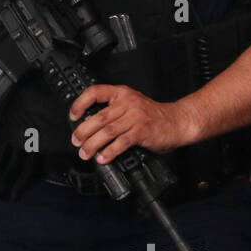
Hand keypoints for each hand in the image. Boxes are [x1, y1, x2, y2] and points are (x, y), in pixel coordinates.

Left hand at [68, 84, 198, 163]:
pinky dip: (110, 152)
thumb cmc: (154, 116)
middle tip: (76, 141)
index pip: (95, 92)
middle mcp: (127, 103)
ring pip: (107, 131)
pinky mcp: (142, 131)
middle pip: (98, 117)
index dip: (80, 103)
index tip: (72, 115)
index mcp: (122, 93)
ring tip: (85, 153)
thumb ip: (114, 111)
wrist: (178, 121)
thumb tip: (90, 127)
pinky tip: (103, 158)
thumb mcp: (132, 105)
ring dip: (93, 144)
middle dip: (83, 131)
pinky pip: (121, 142)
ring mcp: (135, 117)